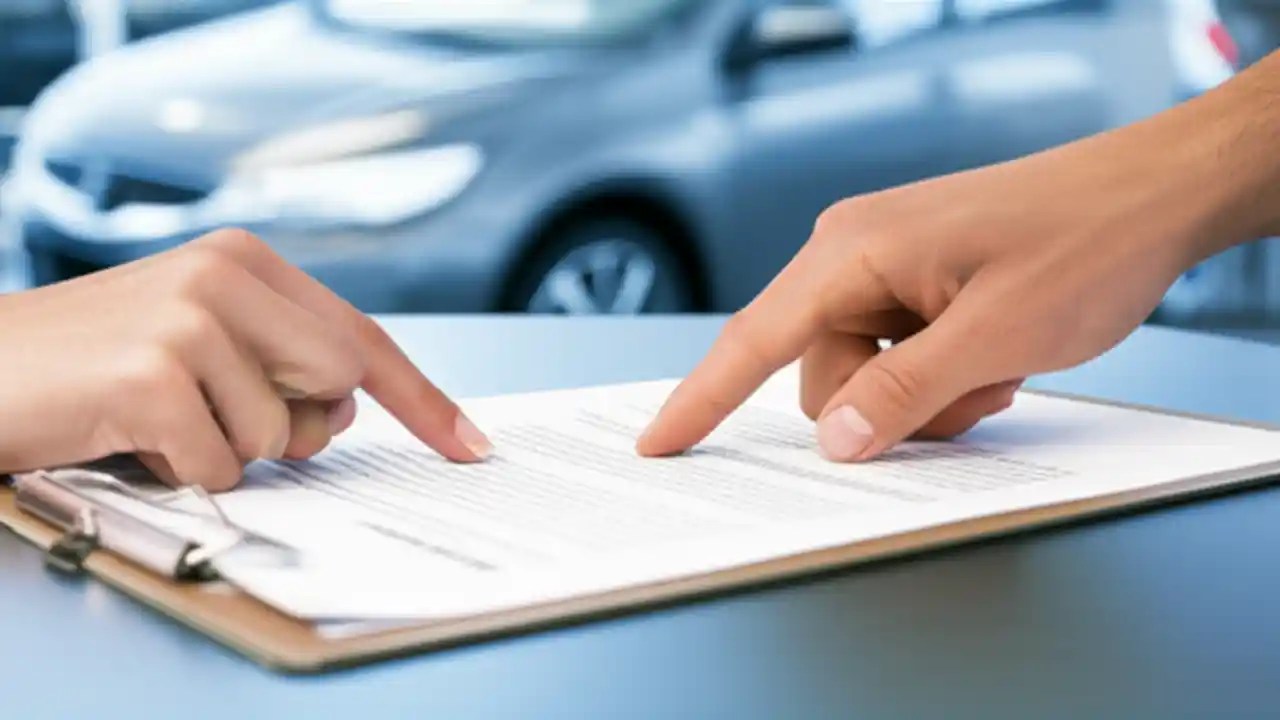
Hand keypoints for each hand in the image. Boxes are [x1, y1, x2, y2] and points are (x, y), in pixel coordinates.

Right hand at [0, 229, 490, 489]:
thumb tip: (342, 415)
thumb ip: (280, 362)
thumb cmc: (94, 364)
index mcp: (247, 260)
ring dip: (224, 451)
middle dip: (300, 427)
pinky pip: (220, 466)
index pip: (362, 336)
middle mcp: (226, 274)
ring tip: (158, 419)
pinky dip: (182, 472)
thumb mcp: (199, 341)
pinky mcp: (153, 374)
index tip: (469, 444)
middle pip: (339, 385)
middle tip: (224, 418)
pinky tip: (131, 436)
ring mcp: (190, 319)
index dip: (421, 397)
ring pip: (279, 435)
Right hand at [638, 53, 1279, 460]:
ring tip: (994, 369)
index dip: (701, 400)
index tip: (659, 443)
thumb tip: (833, 440)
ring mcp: (884, 269)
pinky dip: (940, 377)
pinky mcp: (913, 284)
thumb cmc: (1082, 241)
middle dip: (883, 409)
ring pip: (863, 377)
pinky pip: (896, 359)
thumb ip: (903, 392)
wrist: (1150, 196)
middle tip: (966, 393)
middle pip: (820, 376)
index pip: (753, 338)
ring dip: (924, 397)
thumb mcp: (994, 336)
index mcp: (851, 251)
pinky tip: (993, 357)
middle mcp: (853, 254)